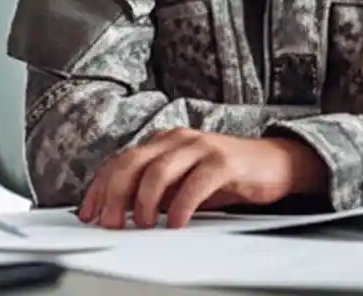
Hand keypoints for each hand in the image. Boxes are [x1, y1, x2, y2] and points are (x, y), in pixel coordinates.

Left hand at [78, 128, 327, 229]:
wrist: (273, 164)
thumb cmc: (224, 176)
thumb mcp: (182, 184)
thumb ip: (155, 193)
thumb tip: (121, 215)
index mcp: (161, 143)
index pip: (120, 162)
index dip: (100, 188)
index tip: (89, 213)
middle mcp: (176, 139)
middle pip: (133, 163)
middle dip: (116, 195)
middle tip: (111, 222)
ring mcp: (200, 147)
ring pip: (159, 170)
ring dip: (144, 201)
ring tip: (142, 224)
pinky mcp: (223, 161)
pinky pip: (195, 182)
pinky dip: (181, 205)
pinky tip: (175, 222)